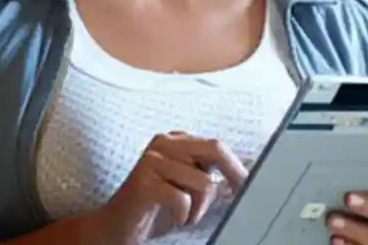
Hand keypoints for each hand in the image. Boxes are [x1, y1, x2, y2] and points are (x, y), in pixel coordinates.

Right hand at [80, 131, 248, 244]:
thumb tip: (246, 175)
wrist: (115, 227)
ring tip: (185, 214)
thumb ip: (208, 173)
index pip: (218, 146)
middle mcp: (164, 142)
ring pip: (203, 182)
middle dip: (234, 175)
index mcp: (177, 139)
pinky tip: (174, 219)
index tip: (253, 185)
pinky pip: (182, 199)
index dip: (238, 167)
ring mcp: (152, 160)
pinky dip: (183, 215)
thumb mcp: (187, 185)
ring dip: (199, 207)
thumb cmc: (155, 207)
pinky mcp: (143, 182)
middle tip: (241, 195)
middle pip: (215, 149)